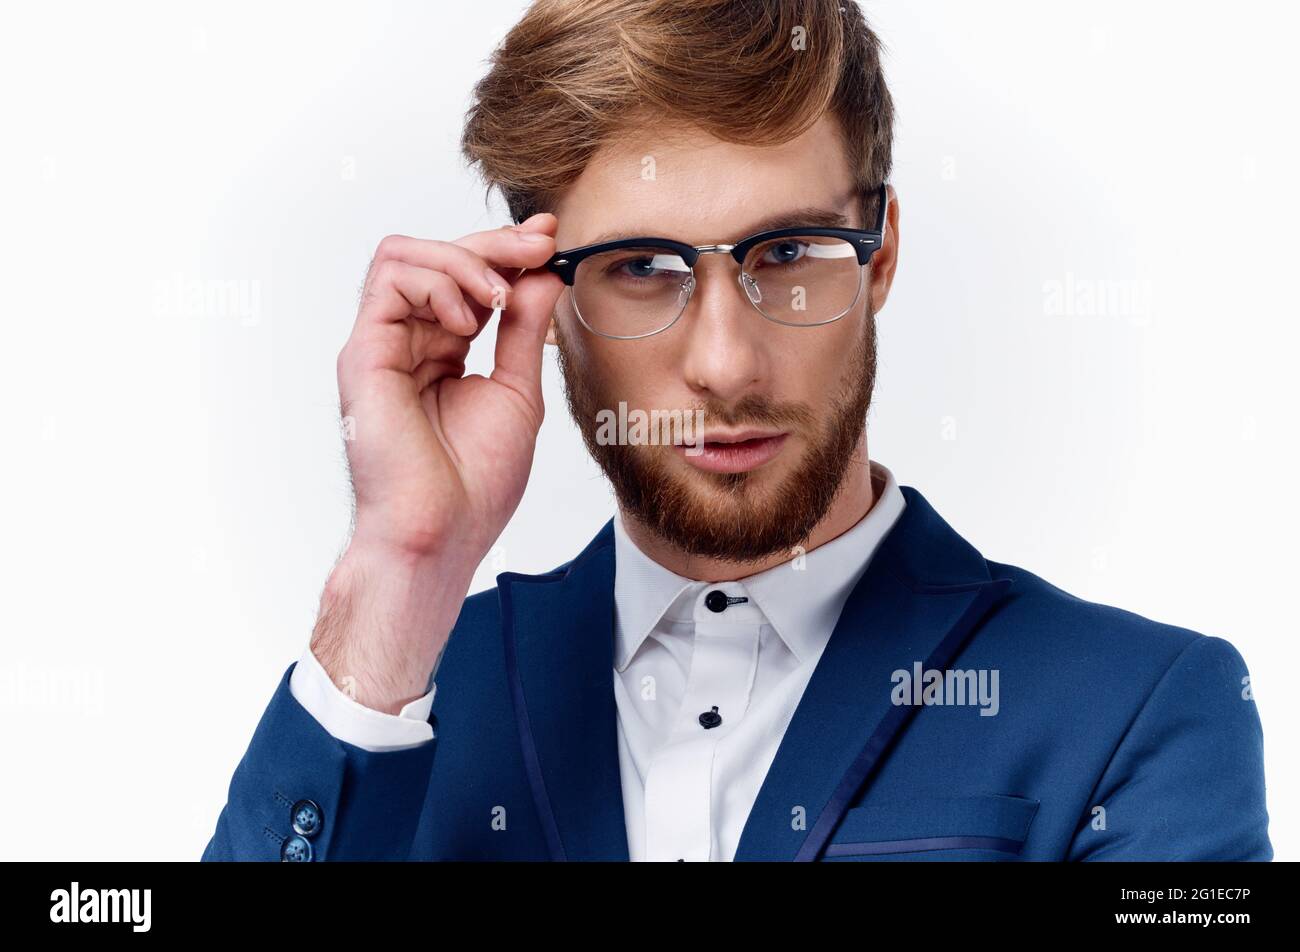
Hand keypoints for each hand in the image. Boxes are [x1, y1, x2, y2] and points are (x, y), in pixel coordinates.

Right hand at [312, 216, 563, 711]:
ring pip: (407, 255)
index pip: (467, 280)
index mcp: (442, 353)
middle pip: (439, 256)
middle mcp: (407, 343)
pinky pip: (389, 279)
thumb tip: (542, 274)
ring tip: (496, 300)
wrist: (441, 531)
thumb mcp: (516, 390)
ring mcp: (382, 345)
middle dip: (495, 243)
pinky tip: (468, 318)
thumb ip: (523, 330)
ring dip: (463, 260)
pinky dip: (437, 281)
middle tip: (538, 244)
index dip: (507, 251)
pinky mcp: (364, 352)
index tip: (548, 239)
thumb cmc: (475, 482)